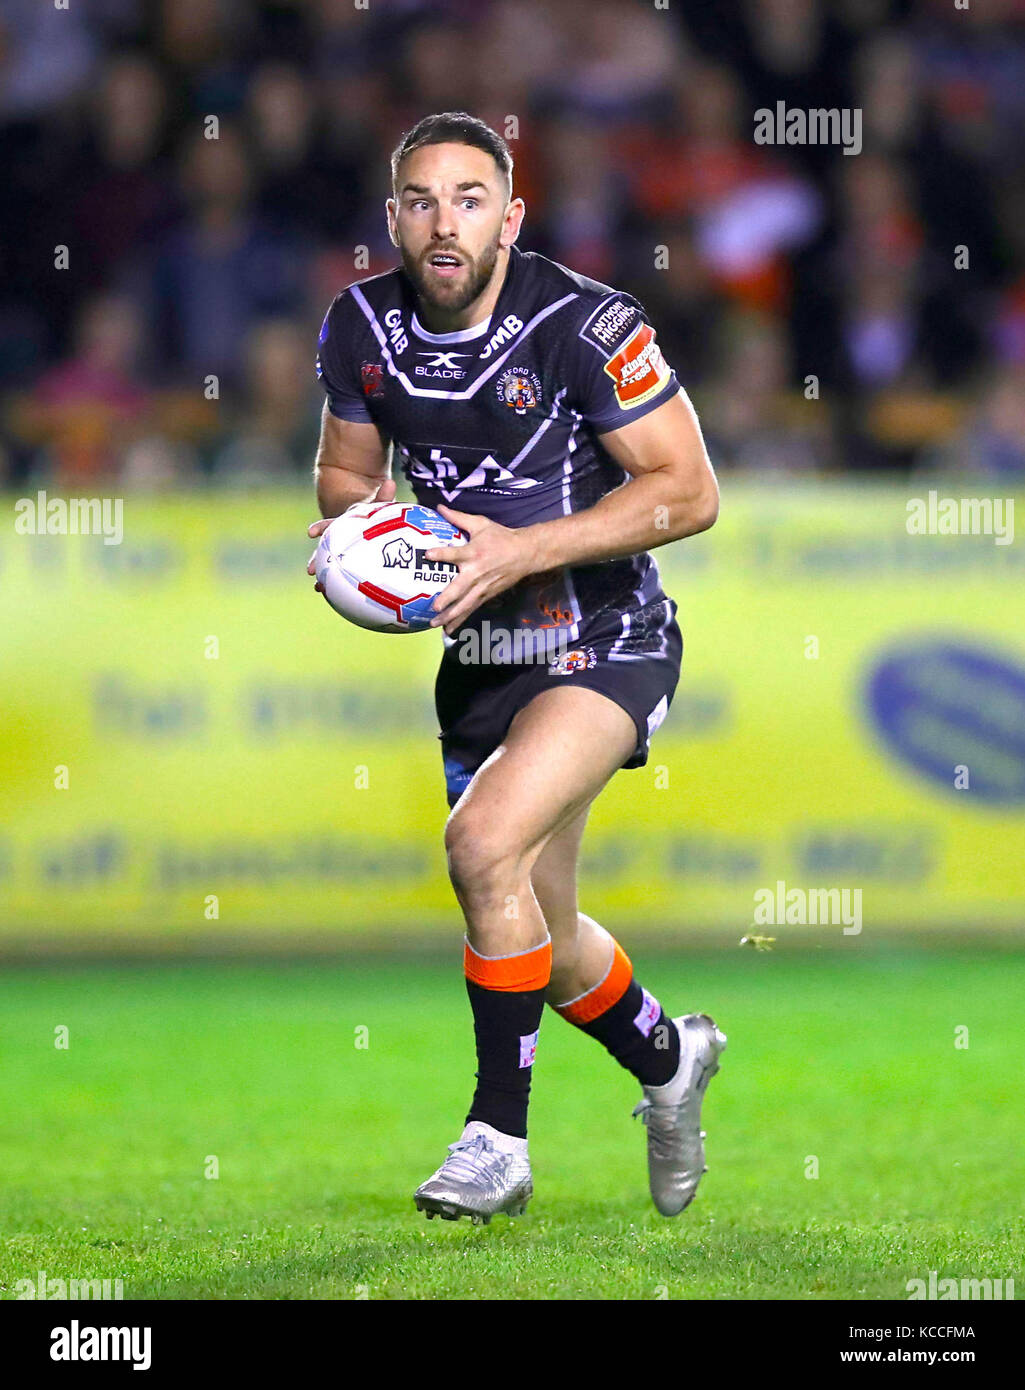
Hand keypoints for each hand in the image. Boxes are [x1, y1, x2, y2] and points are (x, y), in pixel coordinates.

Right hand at [306, 477, 396, 586]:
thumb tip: (390, 482)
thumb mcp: (377, 507)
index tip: (309, 532)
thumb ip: (383, 498)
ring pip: (329, 563)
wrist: (368, 521)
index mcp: (342, 524)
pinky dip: (337, 584)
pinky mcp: (347, 562)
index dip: (320, 528)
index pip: (329, 525)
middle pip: (324, 549)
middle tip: (309, 570)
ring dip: (323, 575)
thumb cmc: (373, 515)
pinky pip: (341, 574)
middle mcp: (337, 539)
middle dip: (316, 559)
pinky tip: (331, 595)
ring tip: (318, 587)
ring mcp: (340, 551)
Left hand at [425, 505, 535, 634]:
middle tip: (434, 607)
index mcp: (474, 553)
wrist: (526, 553)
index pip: (455, 554)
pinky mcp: (486, 596)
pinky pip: (471, 609)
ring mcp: (482, 587)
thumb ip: (459, 518)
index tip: (428, 555)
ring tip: (434, 624)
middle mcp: (476, 573)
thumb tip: (439, 507)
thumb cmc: (501, 537)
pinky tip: (448, 630)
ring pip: (464, 604)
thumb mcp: (481, 524)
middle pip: (460, 588)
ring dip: (450, 616)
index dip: (441, 554)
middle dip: (447, 599)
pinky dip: (460, 620)